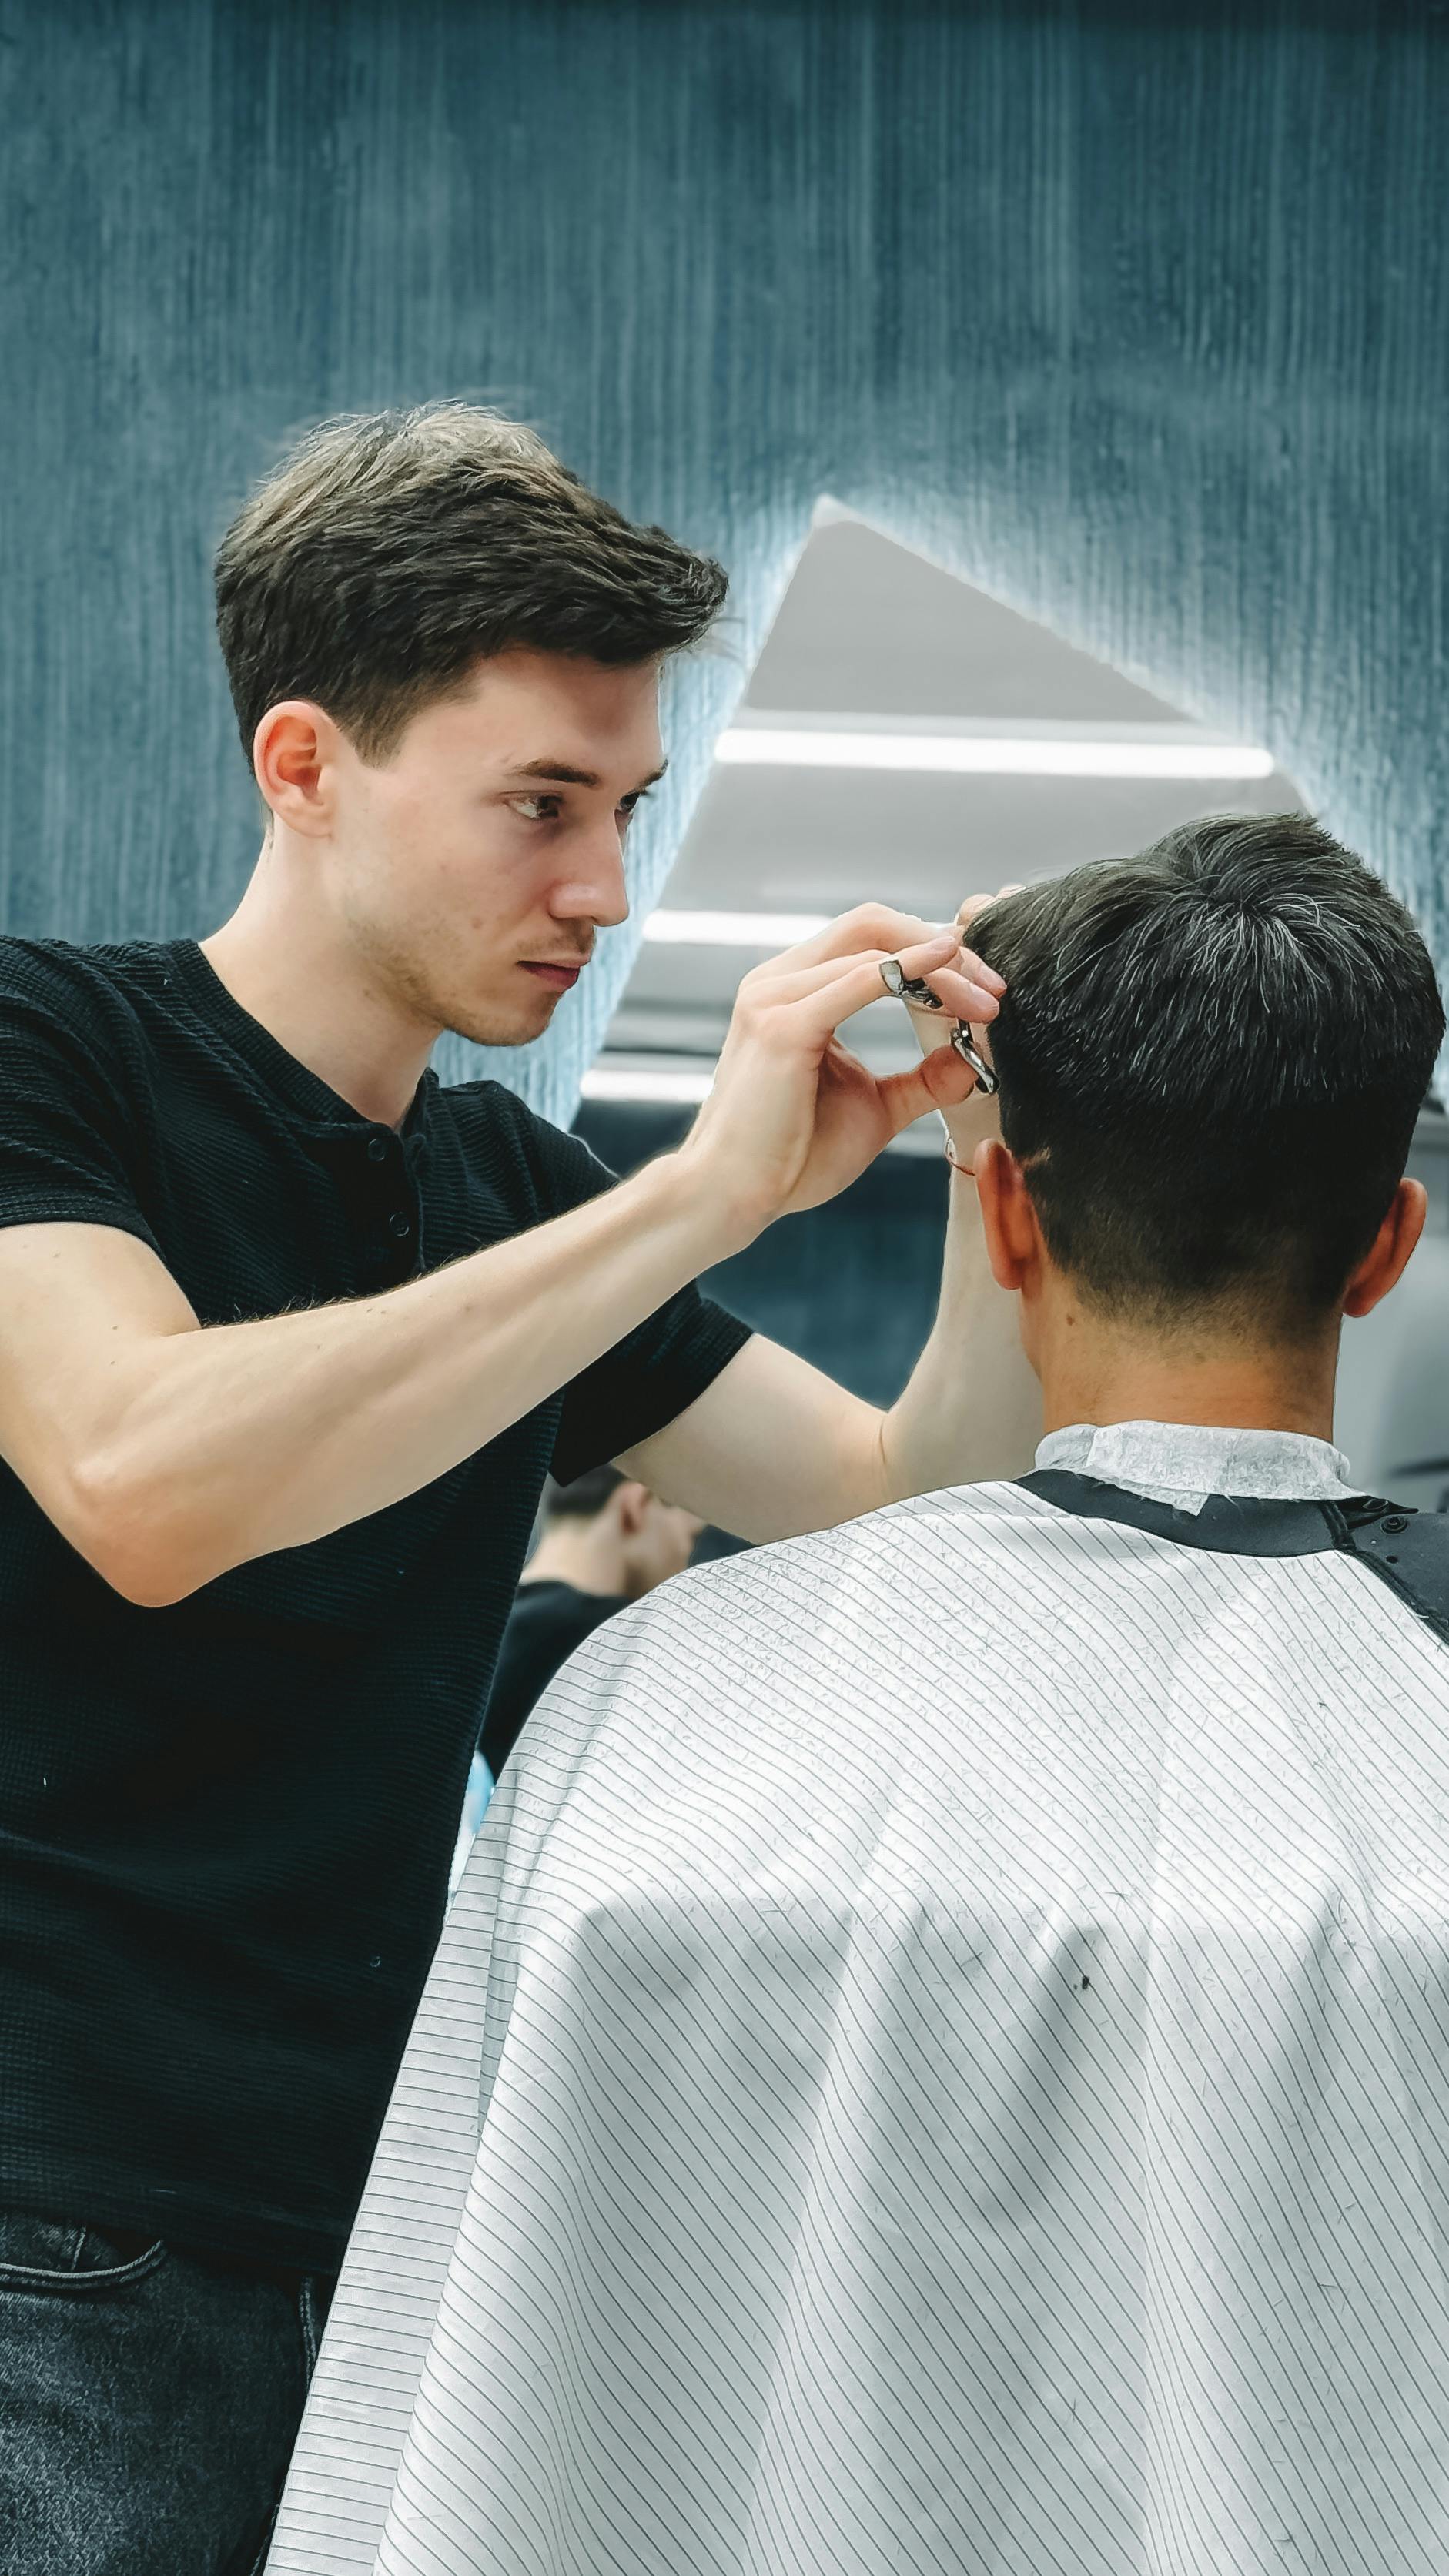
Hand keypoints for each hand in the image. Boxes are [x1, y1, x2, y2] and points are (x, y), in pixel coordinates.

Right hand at [677, 903, 1005, 1231]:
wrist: (734, 1199)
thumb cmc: (791, 1157)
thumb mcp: (875, 1108)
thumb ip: (921, 1080)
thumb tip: (969, 1060)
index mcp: (794, 992)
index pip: (872, 941)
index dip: (934, 952)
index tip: (986, 987)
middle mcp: (777, 981)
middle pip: (873, 924)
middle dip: (943, 948)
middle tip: (995, 988)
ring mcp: (773, 997)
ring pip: (872, 946)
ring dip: (940, 968)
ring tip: (984, 1003)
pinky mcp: (781, 1026)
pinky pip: (857, 979)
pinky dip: (907, 968)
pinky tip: (945, 964)